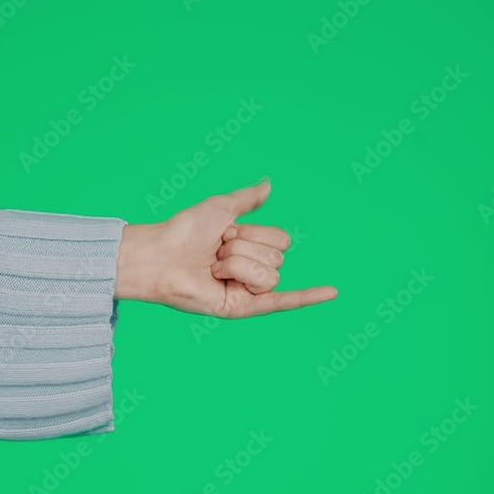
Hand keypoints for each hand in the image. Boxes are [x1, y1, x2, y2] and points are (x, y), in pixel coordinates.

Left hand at [115, 181, 336, 317]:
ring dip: (239, 265)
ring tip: (214, 268)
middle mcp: (251, 269)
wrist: (161, 256)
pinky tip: (331, 292)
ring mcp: (247, 290)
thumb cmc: (185, 230)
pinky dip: (307, 298)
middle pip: (277, 256)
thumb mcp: (221, 207)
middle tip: (215, 252)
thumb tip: (268, 185)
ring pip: (270, 273)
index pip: (280, 239)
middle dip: (245, 249)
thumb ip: (247, 199)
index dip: (253, 232)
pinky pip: (282, 302)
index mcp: (249, 246)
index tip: (224, 232)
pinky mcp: (241, 307)